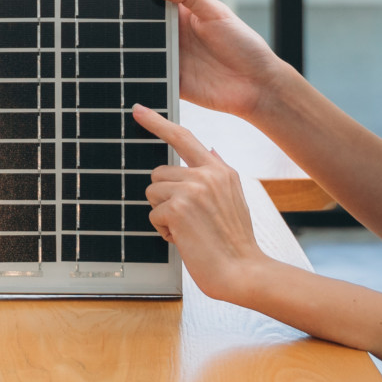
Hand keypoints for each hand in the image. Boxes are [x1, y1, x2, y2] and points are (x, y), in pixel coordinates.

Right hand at [90, 0, 287, 119]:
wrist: (256, 86)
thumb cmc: (243, 45)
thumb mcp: (217, 12)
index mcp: (181, 7)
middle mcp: (170, 28)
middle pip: (134, 12)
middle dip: (108, 1)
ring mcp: (165, 53)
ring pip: (131, 40)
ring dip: (111, 34)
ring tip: (83, 22)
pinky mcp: (165, 77)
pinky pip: (140, 70)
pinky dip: (123, 66)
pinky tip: (103, 61)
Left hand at [131, 105, 269, 303]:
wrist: (242, 271)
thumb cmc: (235, 241)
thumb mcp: (234, 199)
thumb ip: (219, 172)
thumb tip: (210, 149)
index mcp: (220, 170)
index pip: (184, 137)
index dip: (158, 122)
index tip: (138, 110)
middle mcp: (207, 174)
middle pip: (158, 173)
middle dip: (165, 197)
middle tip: (188, 219)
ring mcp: (192, 189)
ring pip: (153, 193)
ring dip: (164, 214)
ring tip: (189, 230)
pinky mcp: (178, 208)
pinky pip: (153, 214)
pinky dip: (163, 230)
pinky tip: (186, 239)